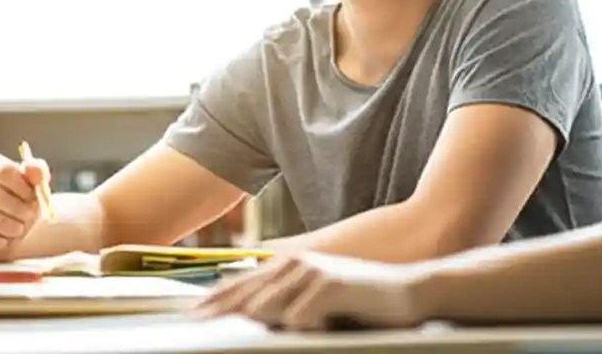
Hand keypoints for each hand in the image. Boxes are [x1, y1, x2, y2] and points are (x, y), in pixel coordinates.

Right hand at [0, 150, 49, 260]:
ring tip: (19, 228)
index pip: (3, 171)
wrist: (18, 227)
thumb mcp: (36, 183)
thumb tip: (34, 169)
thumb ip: (38, 172)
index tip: (33, 198)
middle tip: (29, 216)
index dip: (22, 187)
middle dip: (14, 207)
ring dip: (6, 224)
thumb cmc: (24, 200)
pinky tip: (5, 240)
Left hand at [197, 252, 428, 330]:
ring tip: (229, 338)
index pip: (243, 285)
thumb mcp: (320, 298)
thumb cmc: (365, 299)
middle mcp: (296, 264)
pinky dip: (295, 328)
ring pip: (268, 305)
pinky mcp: (330, 286)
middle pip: (246, 294)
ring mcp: (312, 273)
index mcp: (289, 266)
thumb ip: (289, 301)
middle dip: (219, 312)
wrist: (411, 290)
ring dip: (255, 324)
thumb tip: (254, 312)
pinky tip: (296, 335)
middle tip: (193, 326)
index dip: (214, 301)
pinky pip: (299, 315)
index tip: (190, 317)